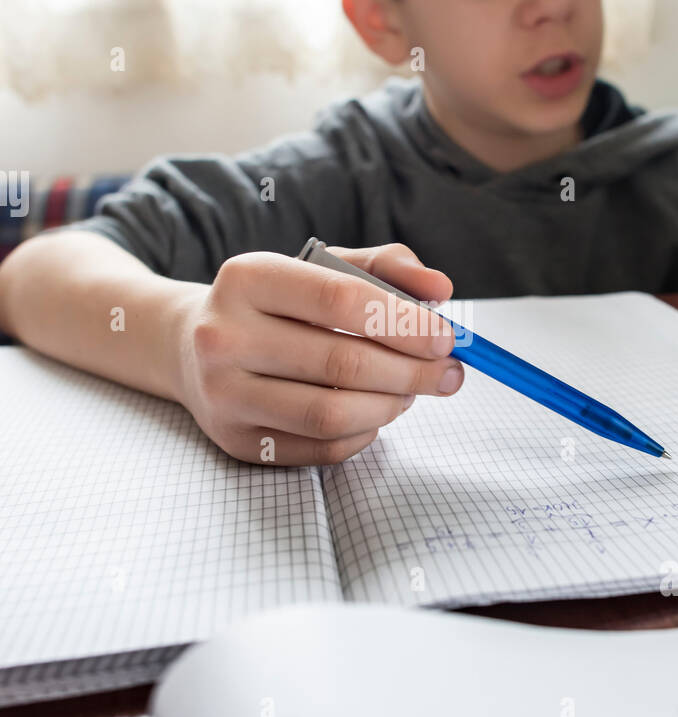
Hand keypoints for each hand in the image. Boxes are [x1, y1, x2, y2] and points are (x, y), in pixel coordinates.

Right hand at [173, 243, 464, 464]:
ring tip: (408, 393)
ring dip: (389, 407)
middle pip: (342, 363)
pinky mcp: (236, 440)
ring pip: (332, 414)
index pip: (340, 299)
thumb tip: (440, 289)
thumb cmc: (274, 304)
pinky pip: (320, 448)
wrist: (190, 345)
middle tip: (447, 375)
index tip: (445, 339)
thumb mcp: (320, 267)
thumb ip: (385, 268)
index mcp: (247, 277)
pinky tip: (373, 415)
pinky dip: (363, 435)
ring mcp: (224, 393)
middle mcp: (223, 336)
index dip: (405, 323)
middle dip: (412, 372)